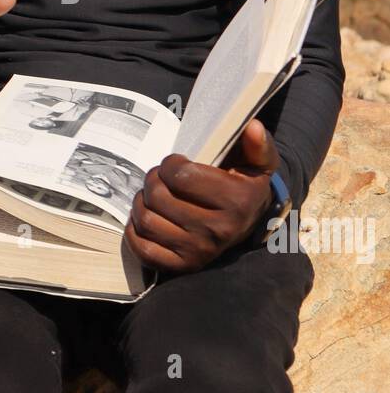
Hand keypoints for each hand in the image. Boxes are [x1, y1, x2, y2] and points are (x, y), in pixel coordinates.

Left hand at [124, 119, 277, 274]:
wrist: (248, 222)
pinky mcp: (181, 266)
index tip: (176, 163)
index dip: (171, 163)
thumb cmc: (245, 184)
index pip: (181, 176)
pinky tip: (147, 216)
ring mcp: (198, 252)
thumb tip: (252, 126)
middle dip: (154, 179)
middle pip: (159, 196)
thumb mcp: (258, 162)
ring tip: (153, 194)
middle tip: (161, 177)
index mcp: (237, 202)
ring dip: (141, 201)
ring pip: (146, 220)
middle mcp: (218, 231)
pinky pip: (142, 248)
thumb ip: (257, 143)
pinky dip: (134, 231)